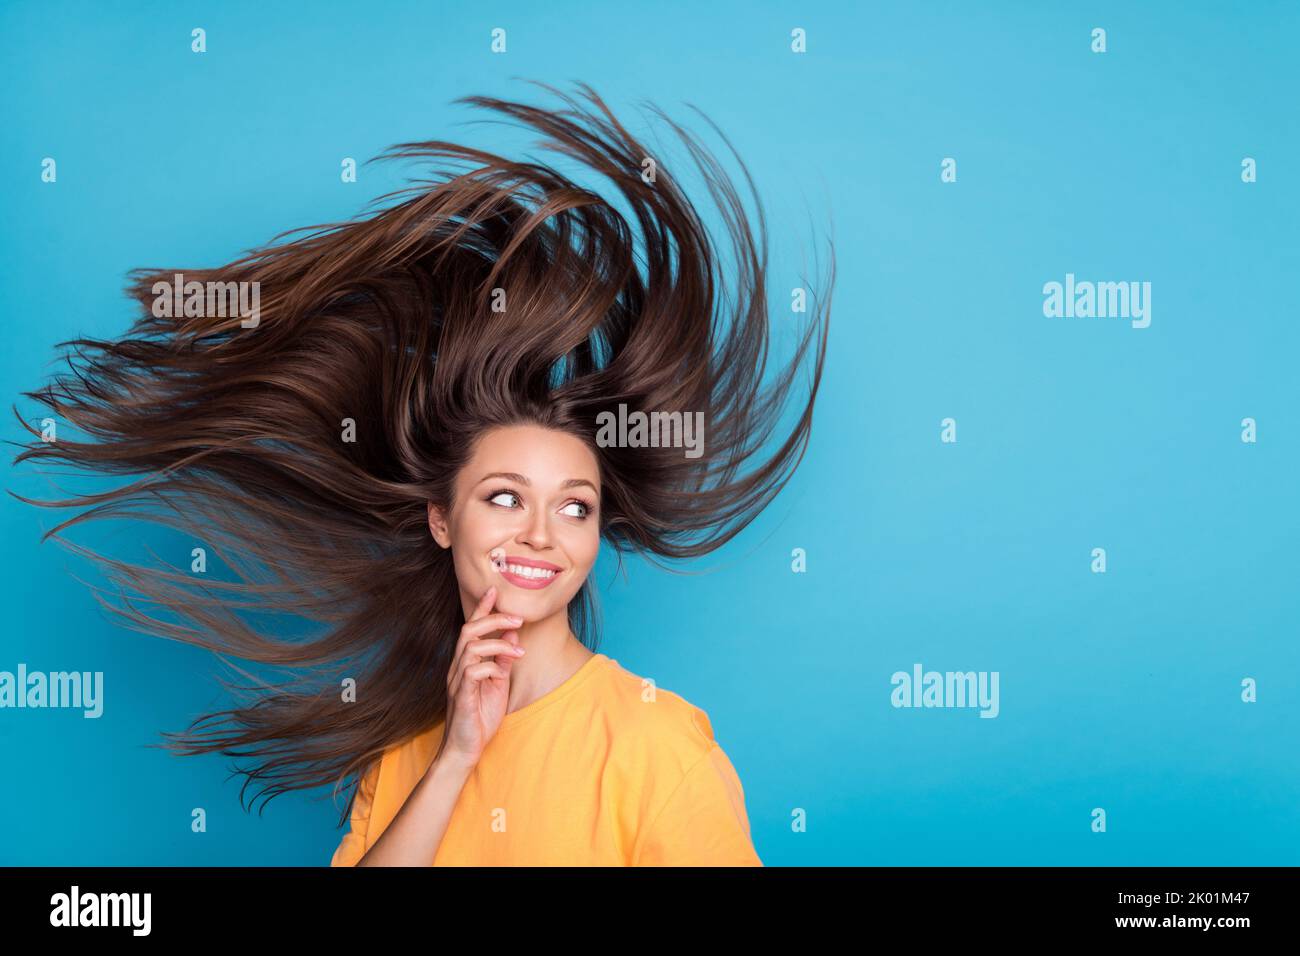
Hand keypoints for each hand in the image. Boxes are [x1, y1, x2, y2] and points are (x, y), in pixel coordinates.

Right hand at [437, 586, 525, 768]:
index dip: (482, 608)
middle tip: (518, 618)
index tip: (493, 590)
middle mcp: (458, 667)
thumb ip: (503, 660)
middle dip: (494, 619)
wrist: (464, 749)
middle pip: (469, 630)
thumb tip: (512, 634)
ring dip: (498, 644)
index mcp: (466, 663)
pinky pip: (472, 672)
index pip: (471, 628)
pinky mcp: (461, 696)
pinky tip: (501, 673)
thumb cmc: (480, 717)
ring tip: (519, 651)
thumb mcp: (498, 684)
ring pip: (471, 647)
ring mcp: (457, 681)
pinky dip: (490, 667)